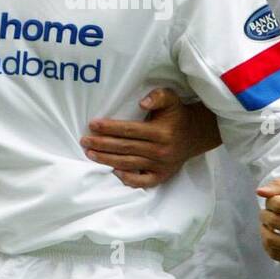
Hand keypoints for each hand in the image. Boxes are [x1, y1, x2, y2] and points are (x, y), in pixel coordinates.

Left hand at [80, 87, 220, 187]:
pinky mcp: (162, 175)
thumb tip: (142, 103)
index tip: (93, 125)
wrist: (195, 134)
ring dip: (107, 160)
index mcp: (160, 132)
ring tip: (90, 154)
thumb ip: (157, 96)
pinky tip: (114, 172)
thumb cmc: (177, 115)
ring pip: (129, 164)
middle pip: (125, 148)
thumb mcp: (171, 99)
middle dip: (102, 144)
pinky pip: (143, 181)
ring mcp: (161, 166)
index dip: (110, 128)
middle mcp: (160, 151)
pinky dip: (129, 179)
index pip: (129, 131)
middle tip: (84, 141)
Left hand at [257, 178, 279, 269]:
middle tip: (268, 213)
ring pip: (270, 240)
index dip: (271, 200)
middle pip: (273, 221)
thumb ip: (279, 185)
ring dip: (264, 229)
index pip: (278, 203)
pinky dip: (268, 244)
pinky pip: (274, 254)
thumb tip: (259, 192)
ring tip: (269, 225)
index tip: (275, 202)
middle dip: (264, 214)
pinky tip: (274, 236)